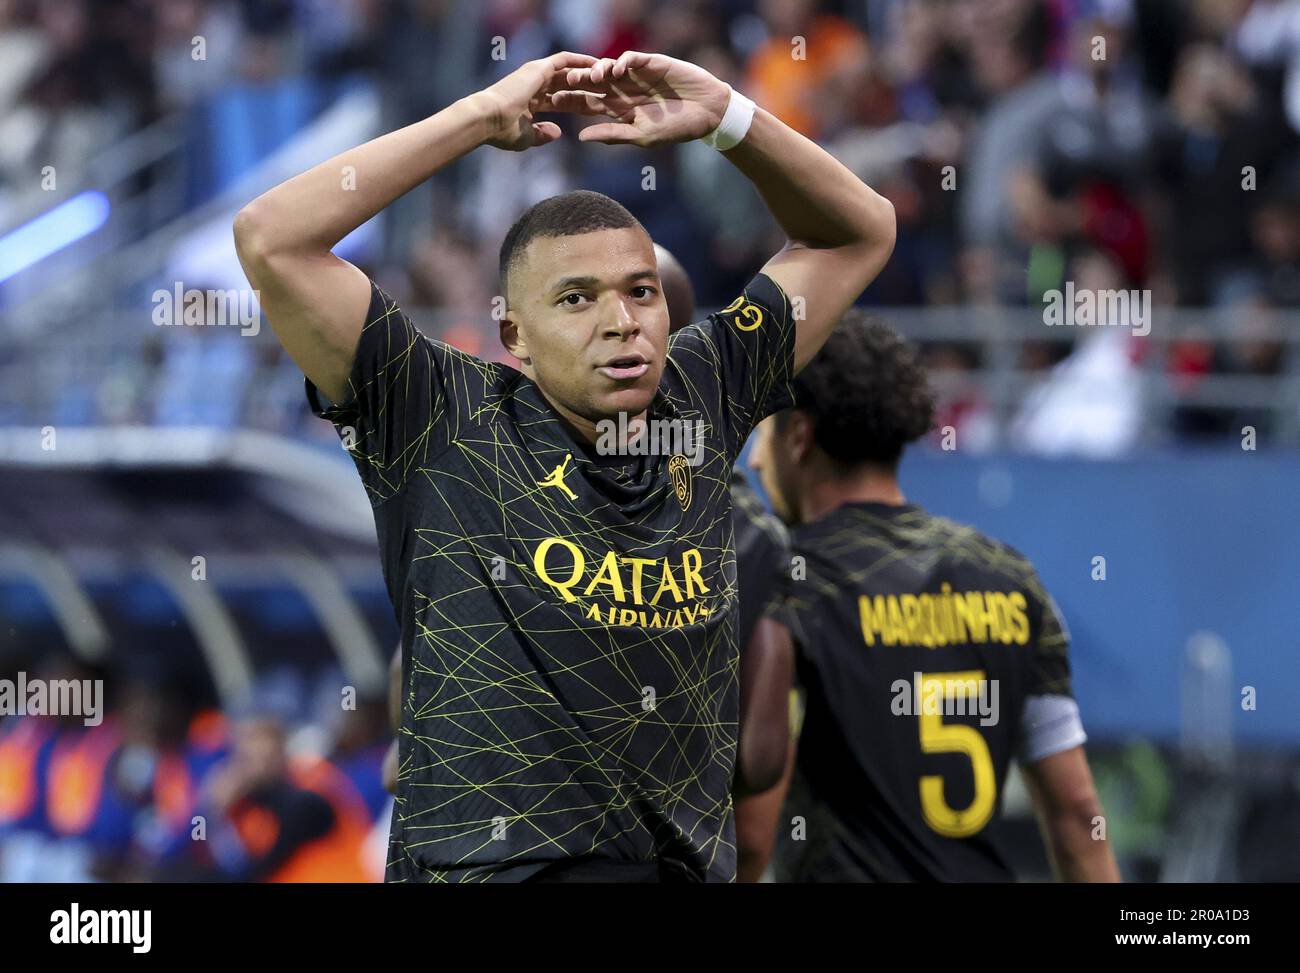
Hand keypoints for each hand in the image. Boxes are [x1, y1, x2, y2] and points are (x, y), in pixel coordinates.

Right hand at [472, 51, 598, 150]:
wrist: (487, 120)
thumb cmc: (502, 132)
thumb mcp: (526, 137)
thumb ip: (542, 134)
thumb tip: (557, 133)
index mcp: (531, 101)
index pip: (561, 100)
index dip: (579, 104)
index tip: (596, 108)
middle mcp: (534, 84)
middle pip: (568, 83)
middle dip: (589, 86)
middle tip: (610, 88)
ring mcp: (536, 74)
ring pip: (569, 70)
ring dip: (588, 71)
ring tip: (609, 73)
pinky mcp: (538, 68)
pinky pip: (565, 60)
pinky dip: (581, 61)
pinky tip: (598, 64)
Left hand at [552, 51, 732, 146]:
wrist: (708, 112)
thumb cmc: (677, 129)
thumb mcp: (642, 136)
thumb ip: (613, 135)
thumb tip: (581, 137)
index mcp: (618, 110)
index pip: (587, 104)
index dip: (570, 101)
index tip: (552, 102)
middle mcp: (623, 90)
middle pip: (591, 83)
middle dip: (576, 81)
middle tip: (564, 82)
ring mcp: (635, 75)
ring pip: (607, 67)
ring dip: (597, 70)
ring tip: (593, 78)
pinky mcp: (650, 63)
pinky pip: (630, 58)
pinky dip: (622, 61)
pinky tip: (616, 70)